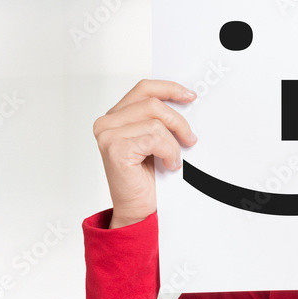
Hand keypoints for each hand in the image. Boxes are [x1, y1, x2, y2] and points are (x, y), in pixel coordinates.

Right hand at [93, 79, 197, 227]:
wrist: (138, 209)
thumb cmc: (147, 178)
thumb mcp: (155, 141)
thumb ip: (159, 120)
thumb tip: (186, 101)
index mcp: (116, 116)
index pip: (144, 89)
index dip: (169, 88)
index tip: (190, 96)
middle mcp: (107, 123)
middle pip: (152, 103)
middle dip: (178, 120)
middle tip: (191, 138)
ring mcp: (108, 135)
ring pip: (156, 123)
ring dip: (173, 143)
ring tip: (174, 160)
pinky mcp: (115, 149)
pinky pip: (155, 139)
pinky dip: (169, 153)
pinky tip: (168, 166)